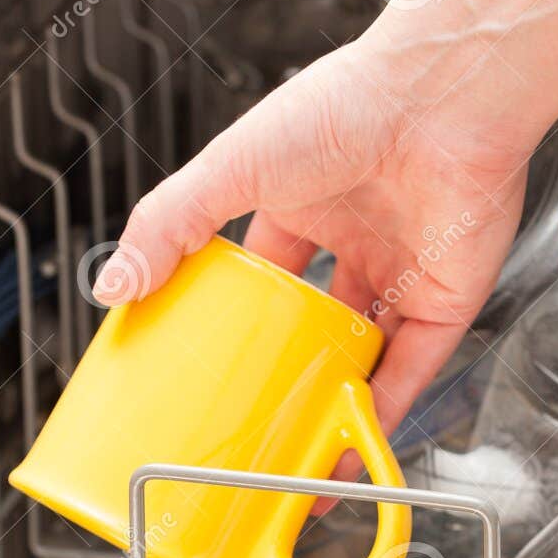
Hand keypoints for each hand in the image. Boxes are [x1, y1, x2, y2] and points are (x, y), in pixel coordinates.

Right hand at [94, 38, 535, 436]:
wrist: (444, 97)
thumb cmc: (349, 106)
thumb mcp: (233, 166)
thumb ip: (170, 225)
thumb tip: (112, 285)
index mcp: (307, 204)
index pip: (265, 275)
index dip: (239, 318)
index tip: (206, 361)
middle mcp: (359, 241)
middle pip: (317, 326)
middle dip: (287, 373)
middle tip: (251, 418)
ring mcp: (404, 275)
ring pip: (363, 361)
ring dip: (333, 410)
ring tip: (297, 460)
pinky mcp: (445, 304)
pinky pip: (410, 375)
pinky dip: (379, 417)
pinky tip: (347, 449)